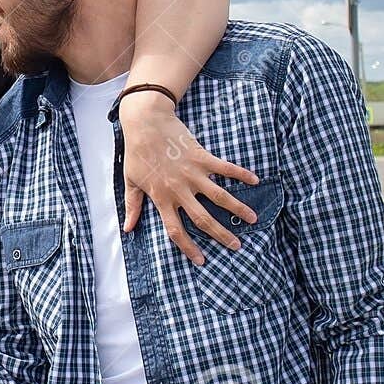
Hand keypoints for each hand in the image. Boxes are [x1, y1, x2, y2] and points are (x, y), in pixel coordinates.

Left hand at [119, 91, 261, 267]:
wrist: (145, 122)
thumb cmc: (136, 152)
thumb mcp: (131, 181)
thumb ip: (132, 206)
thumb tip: (127, 229)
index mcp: (162, 198)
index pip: (176, 230)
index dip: (188, 248)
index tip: (201, 260)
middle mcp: (180, 190)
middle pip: (203, 219)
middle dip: (221, 235)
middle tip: (236, 246)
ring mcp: (193, 174)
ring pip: (220, 197)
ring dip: (238, 209)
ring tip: (253, 219)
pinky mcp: (202, 157)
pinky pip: (225, 169)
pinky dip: (241, 174)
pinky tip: (255, 180)